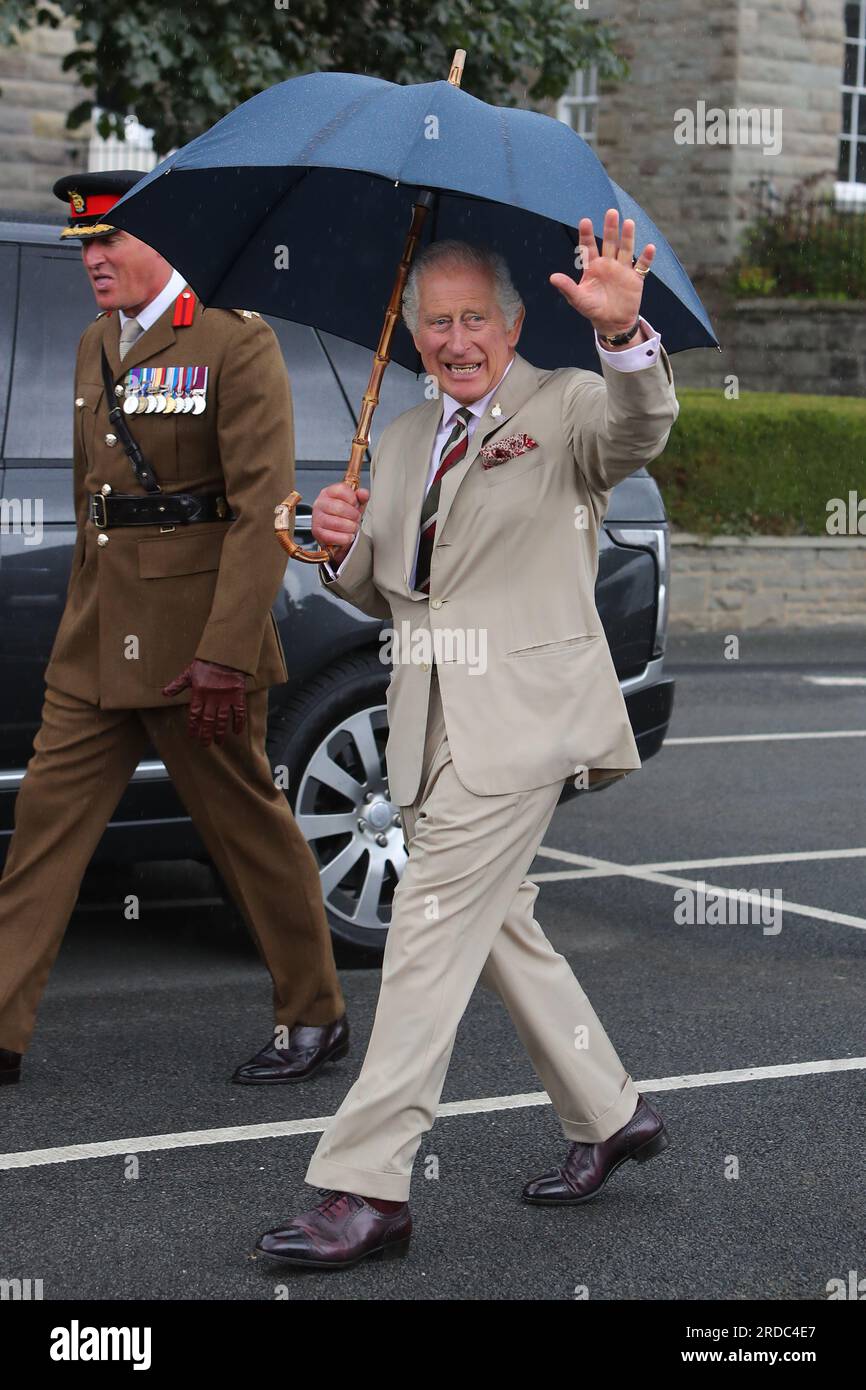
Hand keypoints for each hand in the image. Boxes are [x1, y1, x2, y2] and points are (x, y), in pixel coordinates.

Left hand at [162, 658, 246, 746]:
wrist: (225, 655)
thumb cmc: (206, 663)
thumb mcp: (189, 673)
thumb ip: (177, 685)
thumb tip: (164, 693)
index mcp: (199, 693)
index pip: (194, 714)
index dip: (193, 726)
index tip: (192, 736)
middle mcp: (212, 698)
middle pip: (207, 720)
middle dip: (205, 734)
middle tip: (205, 744)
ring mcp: (225, 698)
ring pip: (222, 719)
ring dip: (220, 732)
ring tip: (218, 742)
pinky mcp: (237, 696)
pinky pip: (239, 712)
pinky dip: (238, 723)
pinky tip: (236, 732)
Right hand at [311, 482, 369, 562]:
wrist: (335, 530)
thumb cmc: (344, 515)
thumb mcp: (354, 503)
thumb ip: (361, 497)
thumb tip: (364, 493)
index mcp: (328, 492)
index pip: (341, 490)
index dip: (353, 499)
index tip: (355, 505)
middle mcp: (320, 503)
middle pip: (340, 507)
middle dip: (354, 515)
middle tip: (357, 519)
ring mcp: (317, 518)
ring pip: (338, 523)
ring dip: (351, 528)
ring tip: (353, 528)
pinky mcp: (317, 532)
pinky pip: (333, 537)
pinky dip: (345, 538)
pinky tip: (348, 536)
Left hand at [550, 209, 654, 336]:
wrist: (612, 323)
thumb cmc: (593, 309)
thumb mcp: (578, 300)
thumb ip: (567, 288)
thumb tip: (552, 277)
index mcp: (593, 267)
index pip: (589, 247)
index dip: (586, 234)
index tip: (585, 221)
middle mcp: (608, 264)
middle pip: (609, 242)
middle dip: (610, 229)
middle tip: (611, 212)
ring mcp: (622, 269)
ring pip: (626, 249)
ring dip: (628, 237)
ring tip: (629, 223)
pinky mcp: (635, 278)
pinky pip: (642, 266)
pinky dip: (647, 258)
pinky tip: (650, 248)